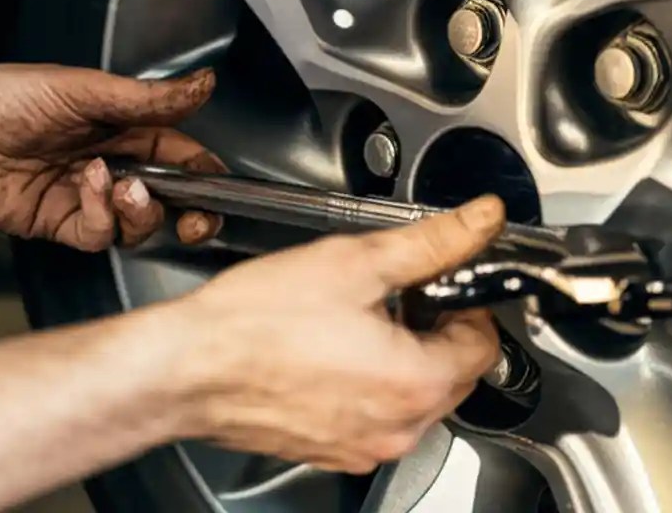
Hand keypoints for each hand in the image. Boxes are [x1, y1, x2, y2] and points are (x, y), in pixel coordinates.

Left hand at [0, 64, 223, 250]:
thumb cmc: (2, 98)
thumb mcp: (85, 89)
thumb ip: (149, 98)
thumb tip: (204, 85)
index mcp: (121, 126)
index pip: (179, 154)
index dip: (202, 171)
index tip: (217, 182)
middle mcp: (110, 163)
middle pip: (169, 197)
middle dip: (192, 211)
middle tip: (197, 217)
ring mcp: (87, 197)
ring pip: (139, 222)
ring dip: (141, 210)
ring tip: (125, 187)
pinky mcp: (61, 224)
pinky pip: (100, 235)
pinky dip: (102, 217)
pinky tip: (89, 189)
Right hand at [157, 196, 505, 473]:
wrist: (186, 368)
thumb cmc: (257, 321)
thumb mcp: (357, 261)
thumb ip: (433, 241)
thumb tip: (481, 220)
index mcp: (417, 383)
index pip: (485, 344)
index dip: (467, 303)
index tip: (439, 283)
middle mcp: (399, 428)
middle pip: (455, 374)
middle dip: (437, 331)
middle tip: (396, 294)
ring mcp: (364, 446)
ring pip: (416, 397)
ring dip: (404, 357)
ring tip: (357, 319)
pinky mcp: (333, 451)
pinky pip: (376, 416)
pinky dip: (369, 385)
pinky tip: (332, 350)